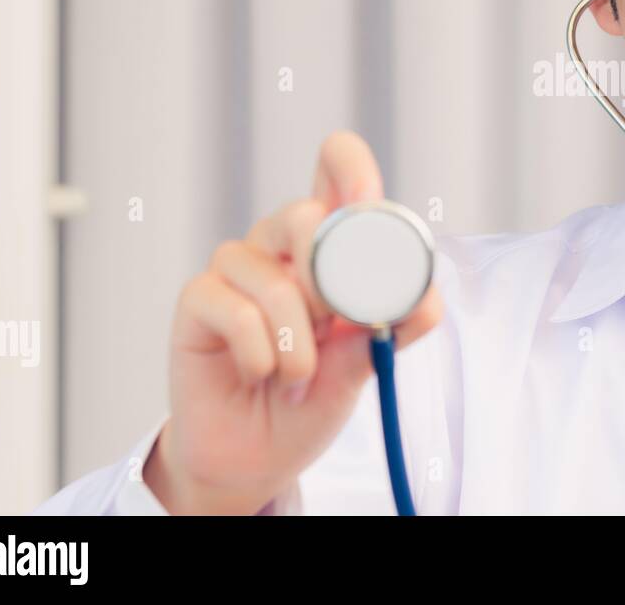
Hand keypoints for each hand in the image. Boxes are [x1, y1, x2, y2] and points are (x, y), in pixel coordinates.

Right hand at [143, 130, 443, 513]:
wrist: (258, 457)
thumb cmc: (313, 397)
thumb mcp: (366, 363)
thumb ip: (396, 325)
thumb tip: (426, 297)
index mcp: (328, 245)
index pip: (335, 168)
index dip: (350, 168)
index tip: (366, 202)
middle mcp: (279, 245)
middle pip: (303, 215)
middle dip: (329, 282)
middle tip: (333, 329)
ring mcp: (235, 269)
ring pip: (273, 277)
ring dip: (297, 343)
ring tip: (298, 377)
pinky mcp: (198, 301)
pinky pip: (233, 310)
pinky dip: (260, 355)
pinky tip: (260, 376)